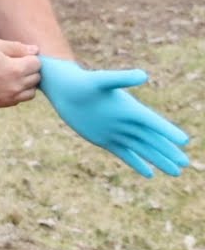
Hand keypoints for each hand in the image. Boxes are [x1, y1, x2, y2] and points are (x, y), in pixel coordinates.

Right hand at [0, 38, 40, 107]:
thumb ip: (17, 47)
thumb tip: (35, 50)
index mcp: (15, 69)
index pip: (37, 64)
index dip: (29, 57)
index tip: (19, 55)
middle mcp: (16, 86)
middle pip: (36, 78)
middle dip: (29, 69)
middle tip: (15, 63)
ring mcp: (9, 97)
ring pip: (31, 92)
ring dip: (26, 83)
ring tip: (12, 75)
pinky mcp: (1, 104)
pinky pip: (19, 100)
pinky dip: (17, 92)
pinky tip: (5, 84)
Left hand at [38, 56, 190, 177]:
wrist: (64, 88)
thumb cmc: (82, 81)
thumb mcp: (101, 80)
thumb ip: (121, 78)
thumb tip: (144, 75)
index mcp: (130, 108)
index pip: (153, 122)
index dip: (167, 131)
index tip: (184, 141)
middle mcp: (127, 121)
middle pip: (152, 139)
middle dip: (168, 152)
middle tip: (185, 164)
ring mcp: (116, 131)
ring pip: (142, 149)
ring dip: (158, 159)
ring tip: (176, 172)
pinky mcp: (104, 139)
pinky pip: (124, 154)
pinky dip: (137, 163)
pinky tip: (150, 174)